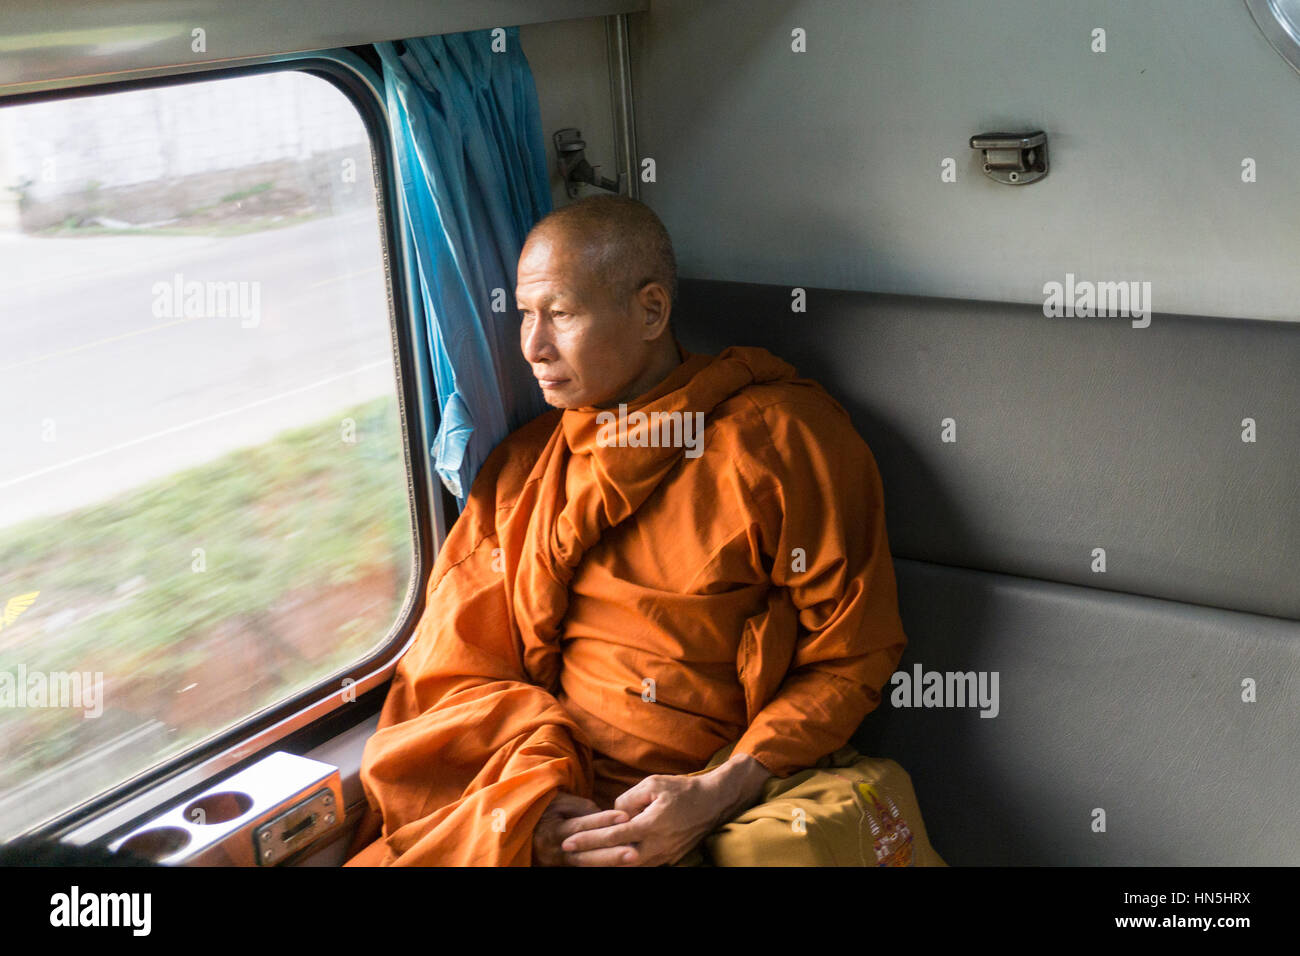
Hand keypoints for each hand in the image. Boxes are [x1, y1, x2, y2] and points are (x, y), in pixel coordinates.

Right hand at [531, 791, 633, 866]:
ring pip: (587, 865)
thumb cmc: (545, 810)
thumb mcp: (558, 803)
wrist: (524, 830)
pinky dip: (603, 866)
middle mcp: (554, 851)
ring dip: (610, 863)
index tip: (625, 817)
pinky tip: (619, 866)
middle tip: (634, 852)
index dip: (602, 820)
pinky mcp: (564, 869)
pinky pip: (585, 869)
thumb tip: (606, 819)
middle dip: (611, 854)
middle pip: (585, 854)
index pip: (580, 825)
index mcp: (552, 830)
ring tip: (632, 859)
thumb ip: (582, 809)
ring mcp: (559, 864)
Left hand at [559, 754, 771, 865]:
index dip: (588, 841)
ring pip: (627, 866)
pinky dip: (621, 863)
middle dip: (589, 859)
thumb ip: (628, 800)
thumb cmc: (682, 790)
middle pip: (615, 859)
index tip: (567, 843)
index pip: (612, 837)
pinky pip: (640, 865)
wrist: (713, 803)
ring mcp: (663, 856)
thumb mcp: (653, 784)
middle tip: (567, 856)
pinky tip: (606, 860)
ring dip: (603, 863)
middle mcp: (656, 846)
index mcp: (651, 825)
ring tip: (581, 860)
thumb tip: (612, 815)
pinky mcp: (668, 860)